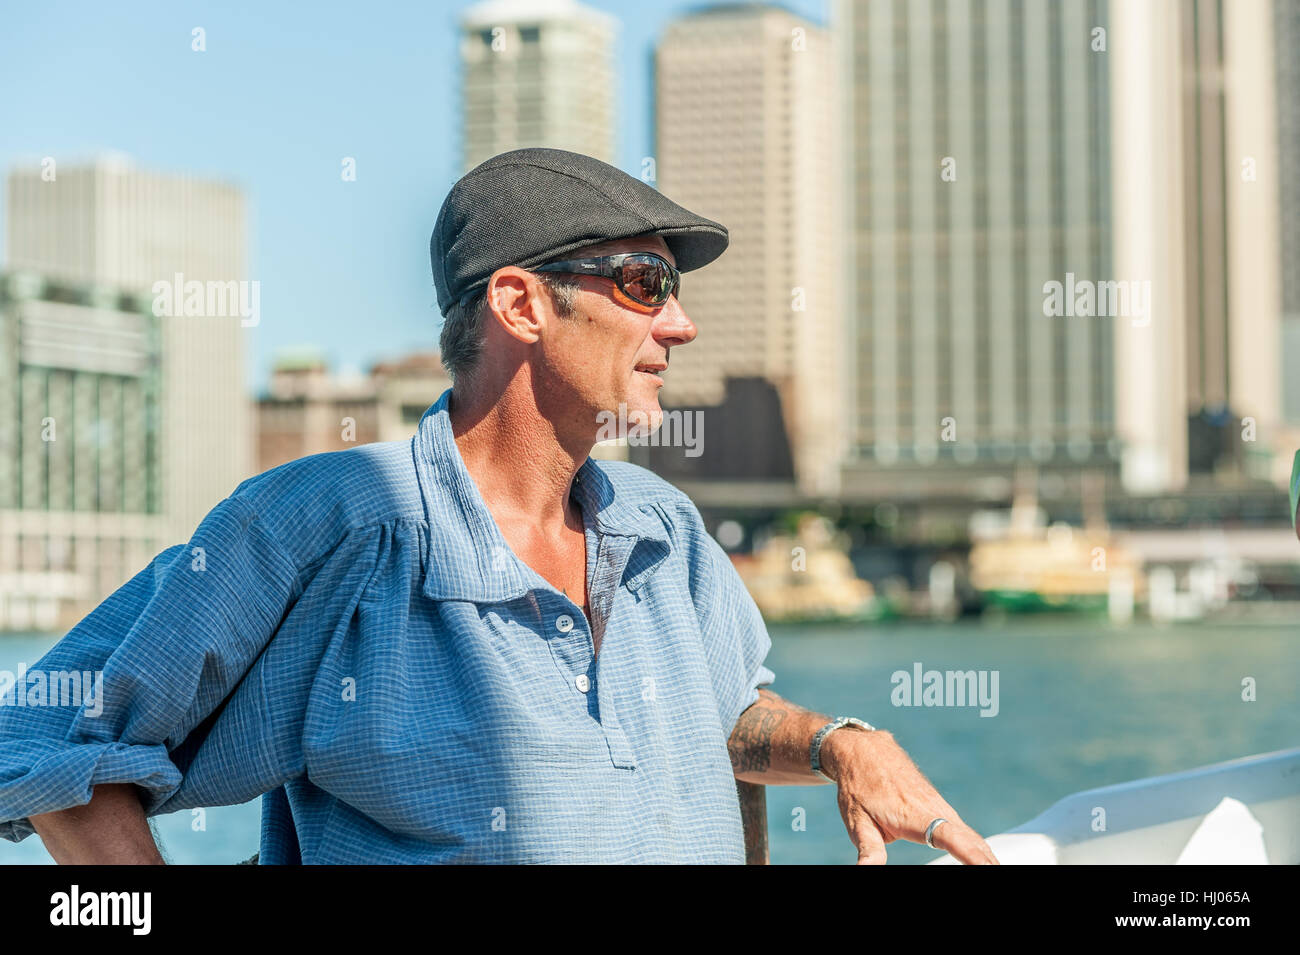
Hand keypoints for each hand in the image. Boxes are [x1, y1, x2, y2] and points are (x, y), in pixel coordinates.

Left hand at [820, 728, 998, 865]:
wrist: (863, 751)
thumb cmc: (859, 786)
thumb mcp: (857, 821)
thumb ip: (868, 849)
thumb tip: (866, 869)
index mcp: (917, 816)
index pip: (952, 838)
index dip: (971, 855)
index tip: (987, 867)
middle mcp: (936, 810)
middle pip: (972, 841)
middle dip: (989, 861)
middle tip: (997, 874)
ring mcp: (942, 807)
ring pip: (972, 837)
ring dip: (988, 856)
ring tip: (997, 868)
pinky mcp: (941, 806)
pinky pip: (966, 831)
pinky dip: (980, 847)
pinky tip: (987, 859)